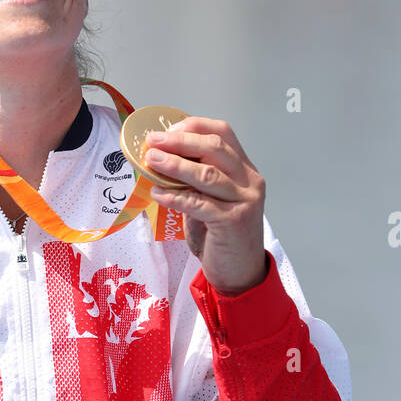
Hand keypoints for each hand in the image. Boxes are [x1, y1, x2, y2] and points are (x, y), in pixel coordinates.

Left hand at [144, 118, 266, 294]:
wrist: (240, 273)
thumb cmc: (221, 237)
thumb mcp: (210, 201)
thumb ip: (194, 182)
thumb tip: (159, 161)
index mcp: (244, 170)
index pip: (223, 133)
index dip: (193, 126)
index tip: (166, 130)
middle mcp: (249, 181)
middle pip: (214, 147)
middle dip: (180, 141)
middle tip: (153, 141)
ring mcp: (244, 201)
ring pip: (207, 173)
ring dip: (175, 165)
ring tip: (151, 161)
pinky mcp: (233, 222)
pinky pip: (198, 203)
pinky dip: (175, 196)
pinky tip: (158, 193)